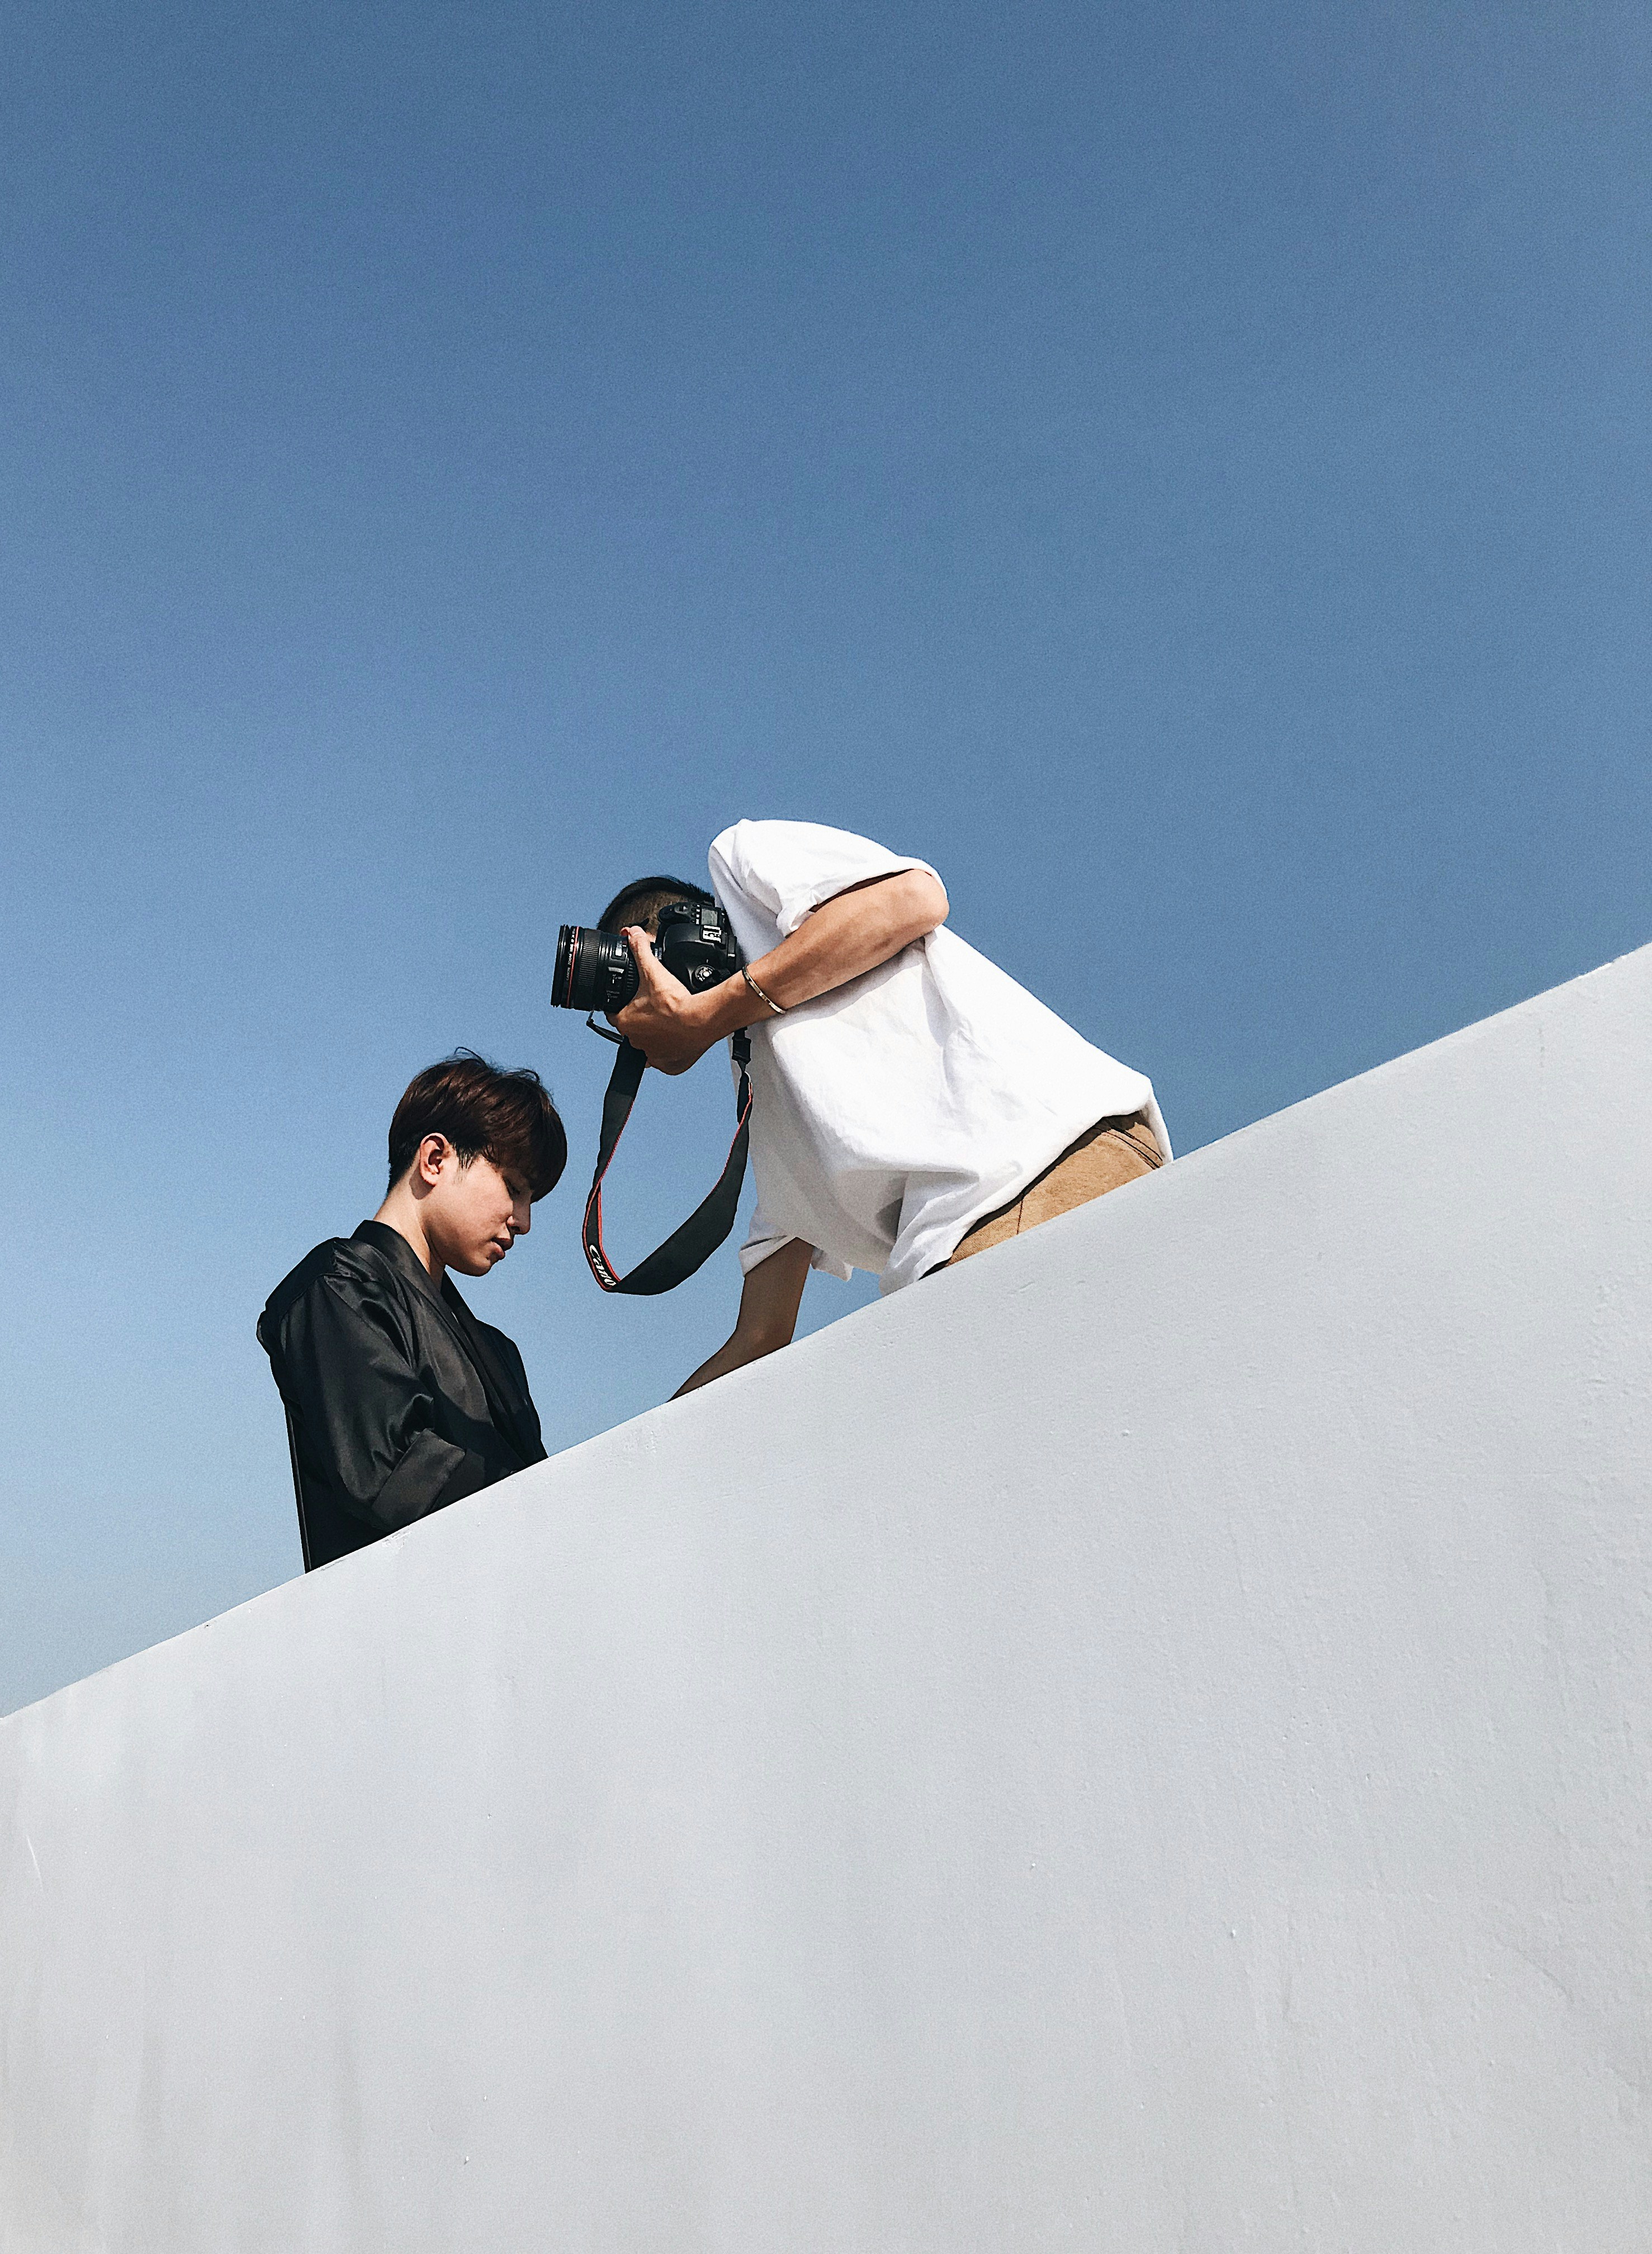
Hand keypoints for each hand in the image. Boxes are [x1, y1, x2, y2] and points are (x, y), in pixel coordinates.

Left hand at [612, 927, 720, 1074]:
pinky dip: (671, 1050)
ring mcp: (652, 1055)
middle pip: (633, 1029)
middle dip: (642, 1019)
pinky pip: (666, 1059)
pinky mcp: (669, 1065)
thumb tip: (631, 933)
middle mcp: (635, 1041)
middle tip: (658, 1008)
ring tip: (669, 1022)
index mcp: (625, 1022)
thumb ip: (640, 950)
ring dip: (656, 1035)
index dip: (623, 1005)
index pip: (614, 1013)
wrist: (703, 1020)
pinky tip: (678, 1037)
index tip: (635, 1000)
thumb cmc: (678, 1002)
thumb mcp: (654, 971)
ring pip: (649, 1044)